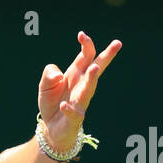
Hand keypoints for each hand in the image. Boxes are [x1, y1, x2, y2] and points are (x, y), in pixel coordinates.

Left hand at [37, 31, 121, 152]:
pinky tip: (64, 106)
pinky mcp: (74, 118)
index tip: (81, 35)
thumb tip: (58, 75)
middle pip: (95, 69)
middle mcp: (81, 85)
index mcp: (76, 74)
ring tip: (95, 68)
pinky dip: (69, 109)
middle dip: (106, 56)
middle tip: (117, 44)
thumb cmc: (52, 102)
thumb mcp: (45, 85)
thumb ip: (49, 74)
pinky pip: (73, 113)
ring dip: (92, 79)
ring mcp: (80, 101)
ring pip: (88, 89)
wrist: (51, 128)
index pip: (85, 56)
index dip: (86, 45)